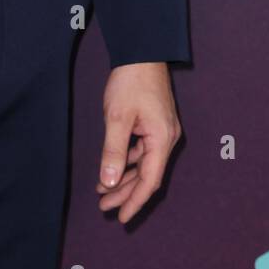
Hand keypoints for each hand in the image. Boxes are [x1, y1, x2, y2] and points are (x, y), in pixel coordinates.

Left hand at [96, 62, 181, 223]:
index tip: (122, 217)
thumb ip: (113, 151)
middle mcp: (167, 138)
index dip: (135, 200)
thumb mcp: (118, 117)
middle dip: (125, 192)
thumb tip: (109, 182)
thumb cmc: (130, 80)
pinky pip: (142, 149)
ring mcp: (162, 130)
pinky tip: (112, 167)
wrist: (142, 50)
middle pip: (147, 174)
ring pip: (144, 163)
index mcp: (162, 138)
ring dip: (124, 177)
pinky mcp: (155, 123)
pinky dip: (127, 160)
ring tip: (102, 190)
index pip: (150, 180)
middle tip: (103, 206)